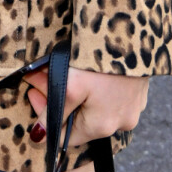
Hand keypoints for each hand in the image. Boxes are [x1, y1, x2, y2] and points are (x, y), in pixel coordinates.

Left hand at [24, 66, 148, 147]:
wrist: (131, 36)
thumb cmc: (98, 64)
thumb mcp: (70, 87)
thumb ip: (54, 112)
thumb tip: (38, 136)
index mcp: (102, 128)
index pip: (64, 136)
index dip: (45, 116)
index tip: (33, 93)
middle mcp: (120, 125)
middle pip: (79, 120)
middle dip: (57, 100)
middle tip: (42, 77)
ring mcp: (132, 110)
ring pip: (94, 108)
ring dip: (75, 94)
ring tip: (63, 71)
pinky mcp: (138, 94)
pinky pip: (111, 98)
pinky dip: (95, 89)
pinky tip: (86, 72)